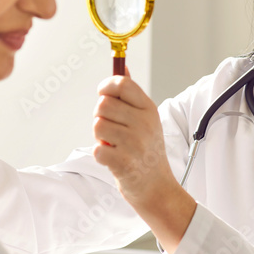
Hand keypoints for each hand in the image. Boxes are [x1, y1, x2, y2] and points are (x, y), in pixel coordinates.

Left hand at [93, 69, 195, 252]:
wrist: (157, 187)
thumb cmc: (147, 149)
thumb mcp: (146, 118)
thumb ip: (131, 94)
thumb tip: (122, 65)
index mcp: (149, 109)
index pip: (121, 85)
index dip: (106, 87)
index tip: (103, 94)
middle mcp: (144, 123)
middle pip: (103, 105)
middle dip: (100, 116)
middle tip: (111, 128)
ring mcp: (135, 143)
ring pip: (97, 125)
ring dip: (99, 137)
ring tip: (113, 144)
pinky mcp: (124, 163)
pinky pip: (97, 149)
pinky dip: (101, 155)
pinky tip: (113, 158)